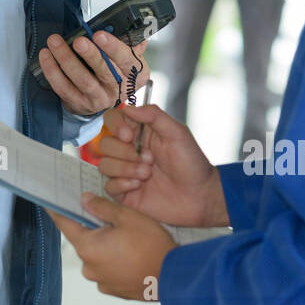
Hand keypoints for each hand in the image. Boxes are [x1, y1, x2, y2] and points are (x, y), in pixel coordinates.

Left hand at [39, 30, 147, 116]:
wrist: (101, 97)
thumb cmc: (114, 71)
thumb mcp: (126, 56)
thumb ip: (127, 41)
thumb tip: (125, 24)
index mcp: (135, 74)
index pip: (127, 59)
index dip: (113, 47)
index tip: (99, 35)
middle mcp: (118, 89)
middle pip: (104, 71)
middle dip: (90, 54)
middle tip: (78, 41)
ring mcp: (98, 98)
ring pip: (82, 80)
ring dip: (66, 59)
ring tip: (55, 42)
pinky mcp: (79, 103)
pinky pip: (63, 87)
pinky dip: (52, 71)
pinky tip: (46, 56)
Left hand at [48, 195, 175, 300]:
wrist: (174, 277)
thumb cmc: (151, 246)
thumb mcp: (127, 217)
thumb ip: (102, 207)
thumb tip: (84, 199)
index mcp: (88, 247)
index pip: (64, 224)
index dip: (57, 210)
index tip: (50, 201)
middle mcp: (89, 267)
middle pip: (83, 239)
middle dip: (94, 227)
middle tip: (111, 217)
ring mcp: (100, 280)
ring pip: (97, 254)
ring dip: (106, 244)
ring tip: (127, 237)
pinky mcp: (112, 288)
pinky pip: (107, 268)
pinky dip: (114, 259)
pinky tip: (130, 252)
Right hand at [90, 102, 227, 227]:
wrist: (199, 196)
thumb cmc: (191, 163)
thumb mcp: (177, 133)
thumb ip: (154, 115)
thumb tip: (128, 108)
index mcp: (139, 132)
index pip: (112, 119)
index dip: (115, 125)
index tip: (129, 136)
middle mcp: (128, 150)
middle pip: (104, 143)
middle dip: (125, 152)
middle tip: (149, 159)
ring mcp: (125, 171)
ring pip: (104, 164)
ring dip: (126, 168)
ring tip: (147, 174)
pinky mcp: (124, 193)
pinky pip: (108, 186)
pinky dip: (123, 184)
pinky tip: (139, 186)